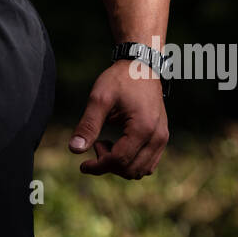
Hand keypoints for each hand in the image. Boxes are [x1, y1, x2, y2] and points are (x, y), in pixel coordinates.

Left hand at [67, 61, 168, 178]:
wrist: (141, 65)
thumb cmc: (120, 79)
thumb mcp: (100, 98)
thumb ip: (88, 125)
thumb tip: (74, 149)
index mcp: (143, 128)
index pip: (119, 161)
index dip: (98, 166)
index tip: (83, 164)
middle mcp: (157, 137)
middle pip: (130, 170)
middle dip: (108, 165)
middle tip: (96, 144)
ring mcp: (162, 138)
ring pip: (141, 171)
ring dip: (120, 166)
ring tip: (107, 143)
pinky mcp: (161, 138)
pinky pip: (148, 163)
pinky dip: (131, 162)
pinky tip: (118, 145)